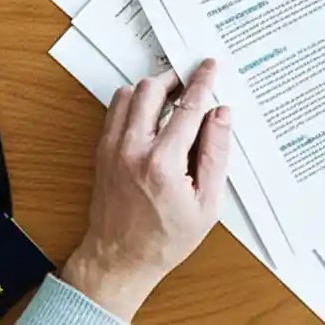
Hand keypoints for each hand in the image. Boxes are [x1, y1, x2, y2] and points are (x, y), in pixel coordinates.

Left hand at [61, 60, 231, 320]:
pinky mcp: (102, 150)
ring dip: (153, 88)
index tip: (210, 66)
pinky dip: (133, 101)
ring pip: (129, 93)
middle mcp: (133, 149)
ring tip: (172, 97)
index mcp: (164, 164)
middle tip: (191, 81)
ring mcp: (112, 148)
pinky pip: (115, 108)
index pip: (188, 107)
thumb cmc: (165, 238)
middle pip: (153, 89)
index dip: (202, 81)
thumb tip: (221, 114)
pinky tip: (150, 112)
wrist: (120, 258)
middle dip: (175, 78)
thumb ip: (216, 153)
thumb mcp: (207, 204)